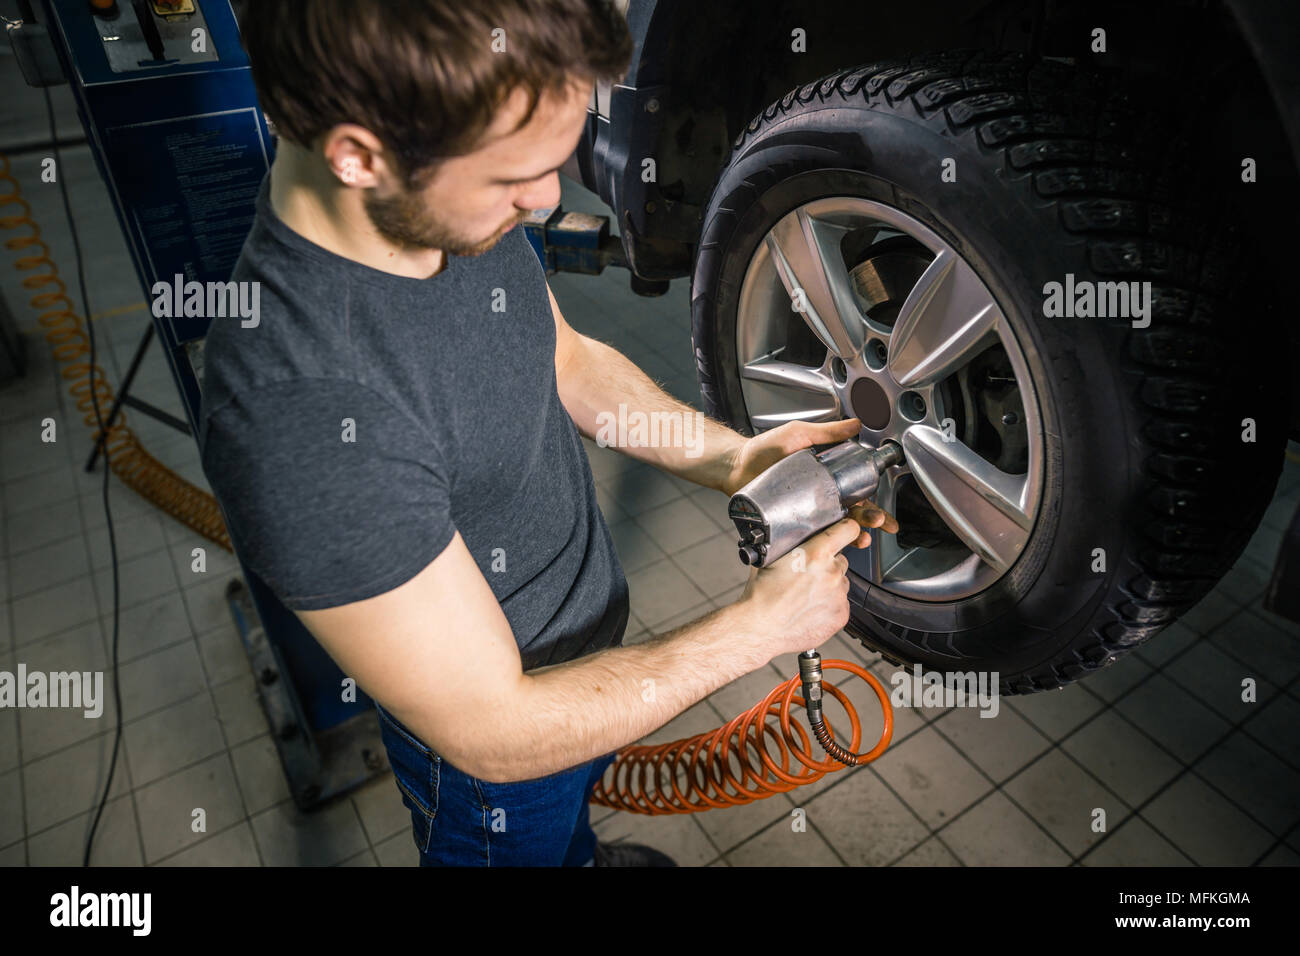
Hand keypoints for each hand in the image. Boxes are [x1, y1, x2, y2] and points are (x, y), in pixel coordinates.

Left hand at [722, 416, 898, 544]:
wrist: (736, 465)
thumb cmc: (765, 448)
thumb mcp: (799, 434)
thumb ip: (828, 432)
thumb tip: (856, 424)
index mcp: (828, 477)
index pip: (858, 491)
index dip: (873, 502)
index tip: (884, 511)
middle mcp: (821, 497)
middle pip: (853, 513)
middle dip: (870, 520)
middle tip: (878, 521)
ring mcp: (807, 512)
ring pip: (836, 528)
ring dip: (853, 535)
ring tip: (861, 538)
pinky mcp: (792, 523)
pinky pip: (811, 537)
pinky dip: (824, 545)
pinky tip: (834, 548)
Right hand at [738, 517, 863, 659]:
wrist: (759, 628)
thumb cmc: (761, 596)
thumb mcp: (769, 559)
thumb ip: (786, 546)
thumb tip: (789, 540)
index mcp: (816, 554)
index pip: (848, 530)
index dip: (847, 529)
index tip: (845, 531)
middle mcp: (832, 573)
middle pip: (840, 560)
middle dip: (827, 565)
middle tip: (807, 576)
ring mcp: (839, 596)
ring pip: (840, 584)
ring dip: (828, 586)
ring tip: (805, 596)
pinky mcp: (841, 615)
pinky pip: (840, 604)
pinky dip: (829, 606)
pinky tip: (809, 609)